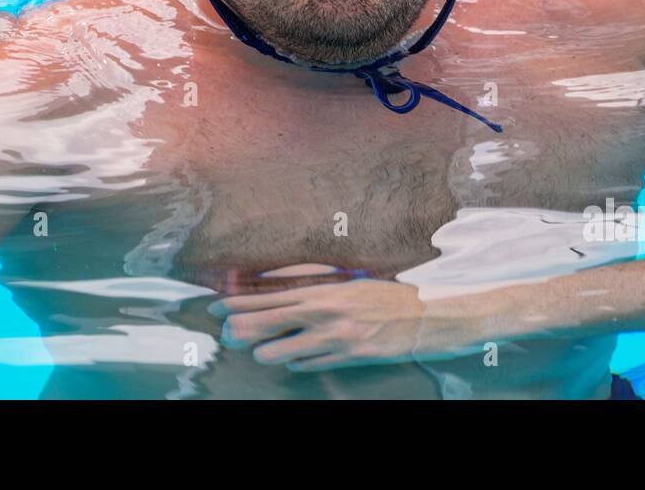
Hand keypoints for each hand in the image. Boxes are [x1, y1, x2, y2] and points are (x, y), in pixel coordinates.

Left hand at [207, 275, 491, 371]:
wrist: (426, 314)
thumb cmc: (386, 294)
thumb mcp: (349, 281)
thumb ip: (313, 285)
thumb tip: (278, 287)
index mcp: (325, 289)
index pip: (271, 296)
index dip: (240, 303)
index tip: (218, 307)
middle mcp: (326, 312)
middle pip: (270, 322)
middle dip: (243, 328)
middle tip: (226, 334)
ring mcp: (337, 337)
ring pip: (286, 349)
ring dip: (268, 352)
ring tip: (259, 352)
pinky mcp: (349, 357)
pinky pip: (312, 363)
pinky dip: (299, 362)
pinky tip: (293, 361)